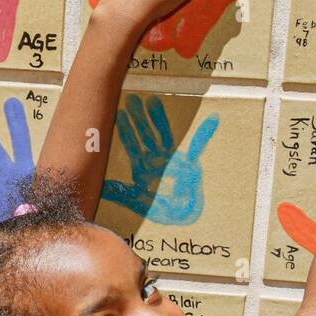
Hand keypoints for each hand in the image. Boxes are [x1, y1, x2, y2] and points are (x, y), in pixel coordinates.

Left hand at [101, 93, 213, 224]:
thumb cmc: (157, 208)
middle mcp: (157, 158)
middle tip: (131, 99)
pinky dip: (205, 134)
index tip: (119, 114)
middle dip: (139, 118)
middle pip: (146, 134)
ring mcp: (173, 159)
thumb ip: (120, 193)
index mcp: (144, 166)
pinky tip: (212, 119)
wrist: (179, 215)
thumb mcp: (136, 201)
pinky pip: (199, 147)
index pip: (134, 144)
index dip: (127, 130)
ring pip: (163, 135)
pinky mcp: (189, 164)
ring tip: (152, 101)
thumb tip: (103, 188)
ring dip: (158, 119)